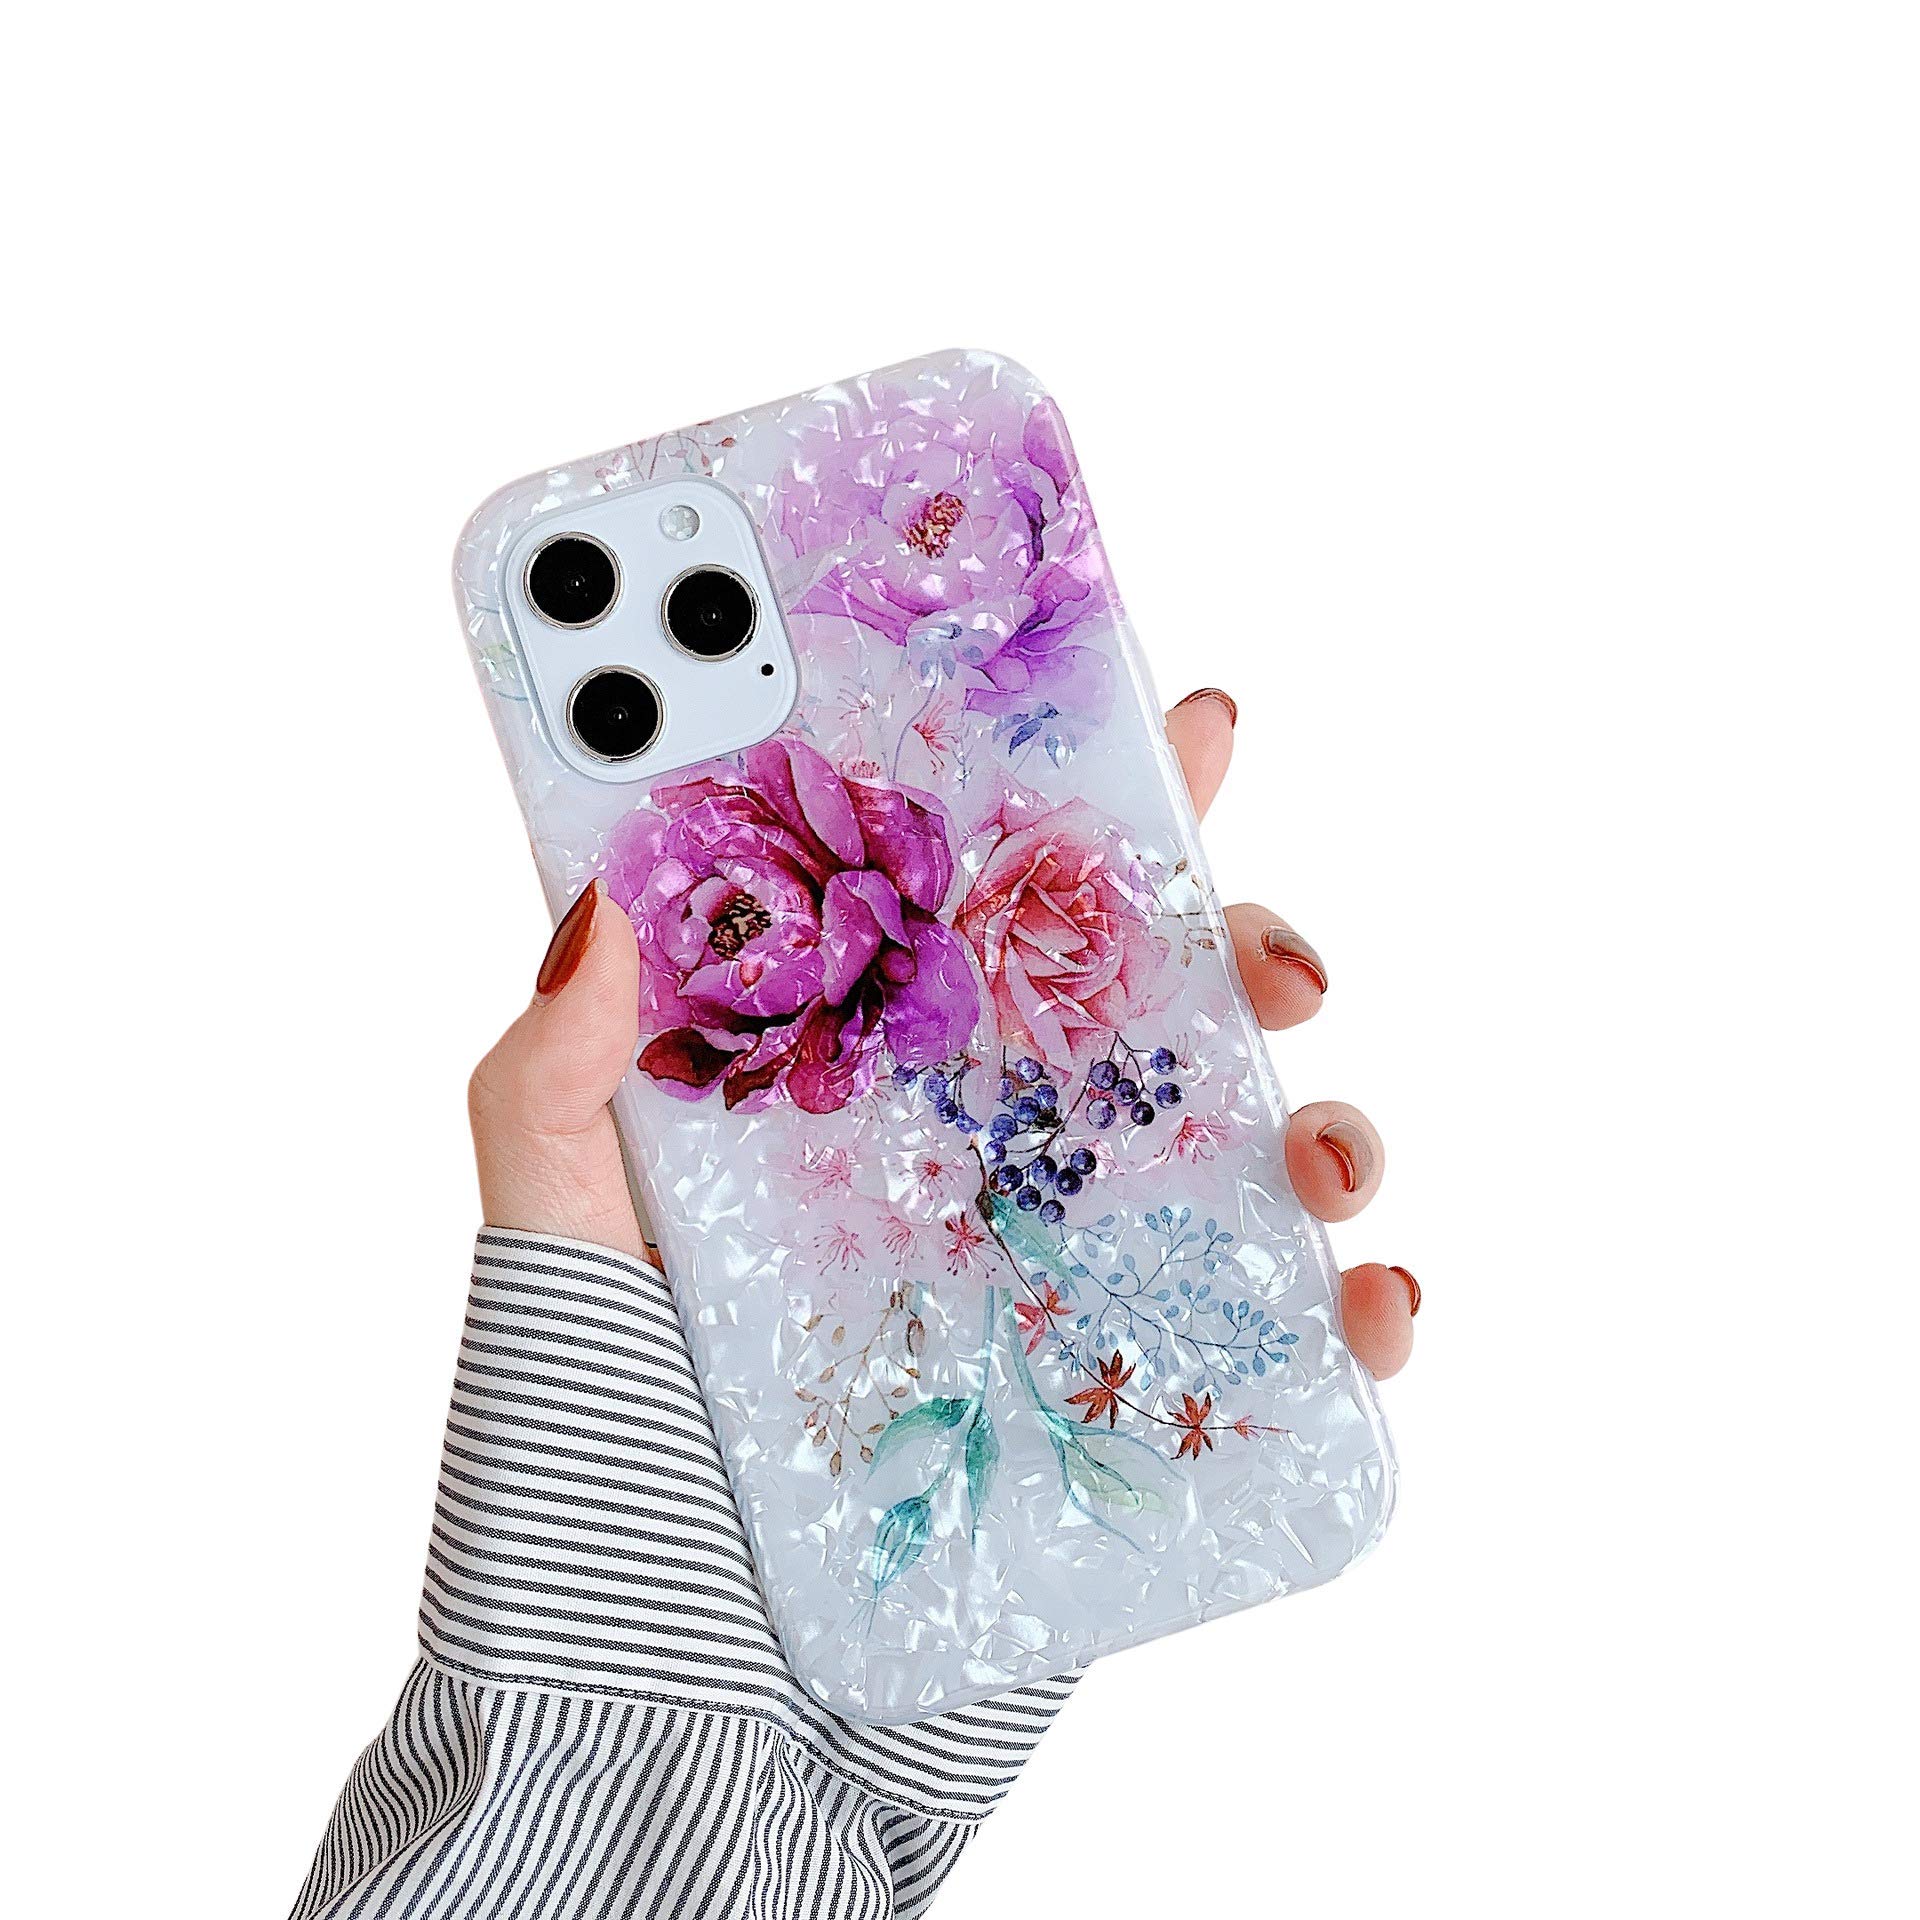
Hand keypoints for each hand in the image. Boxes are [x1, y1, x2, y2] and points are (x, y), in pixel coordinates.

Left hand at [467, 688, 1418, 1376]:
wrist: (672, 1711)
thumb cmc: (592, 1460)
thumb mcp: (551, 1234)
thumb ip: (557, 1068)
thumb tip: (597, 898)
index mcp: (865, 1091)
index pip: (988, 916)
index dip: (1091, 808)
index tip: (1181, 721)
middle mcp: (981, 1171)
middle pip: (1153, 1018)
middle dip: (1241, 948)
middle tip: (1264, 946)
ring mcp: (1067, 1290)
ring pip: (1248, 1162)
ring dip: (1330, 1122)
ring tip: (1321, 1146)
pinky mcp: (1132, 1420)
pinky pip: (1287, 1354)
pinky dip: (1365, 1314)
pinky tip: (1371, 1299)